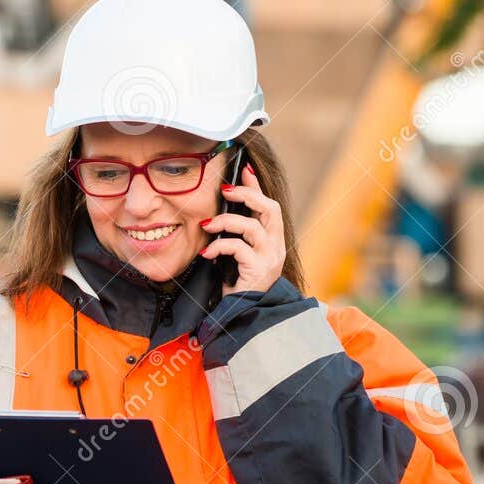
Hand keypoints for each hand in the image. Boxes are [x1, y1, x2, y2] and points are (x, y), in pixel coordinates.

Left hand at [200, 162, 285, 295]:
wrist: (243, 315)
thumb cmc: (237, 285)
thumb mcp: (236, 255)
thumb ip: (234, 236)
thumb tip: (217, 214)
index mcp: (272, 240)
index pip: (269, 205)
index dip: (257, 185)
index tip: (244, 168)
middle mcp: (277, 247)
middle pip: (270, 208)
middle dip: (247, 194)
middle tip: (224, 190)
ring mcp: (270, 258)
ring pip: (252, 226)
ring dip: (225, 221)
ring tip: (206, 225)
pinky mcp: (259, 270)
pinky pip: (238, 247)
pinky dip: (220, 246)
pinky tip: (207, 253)